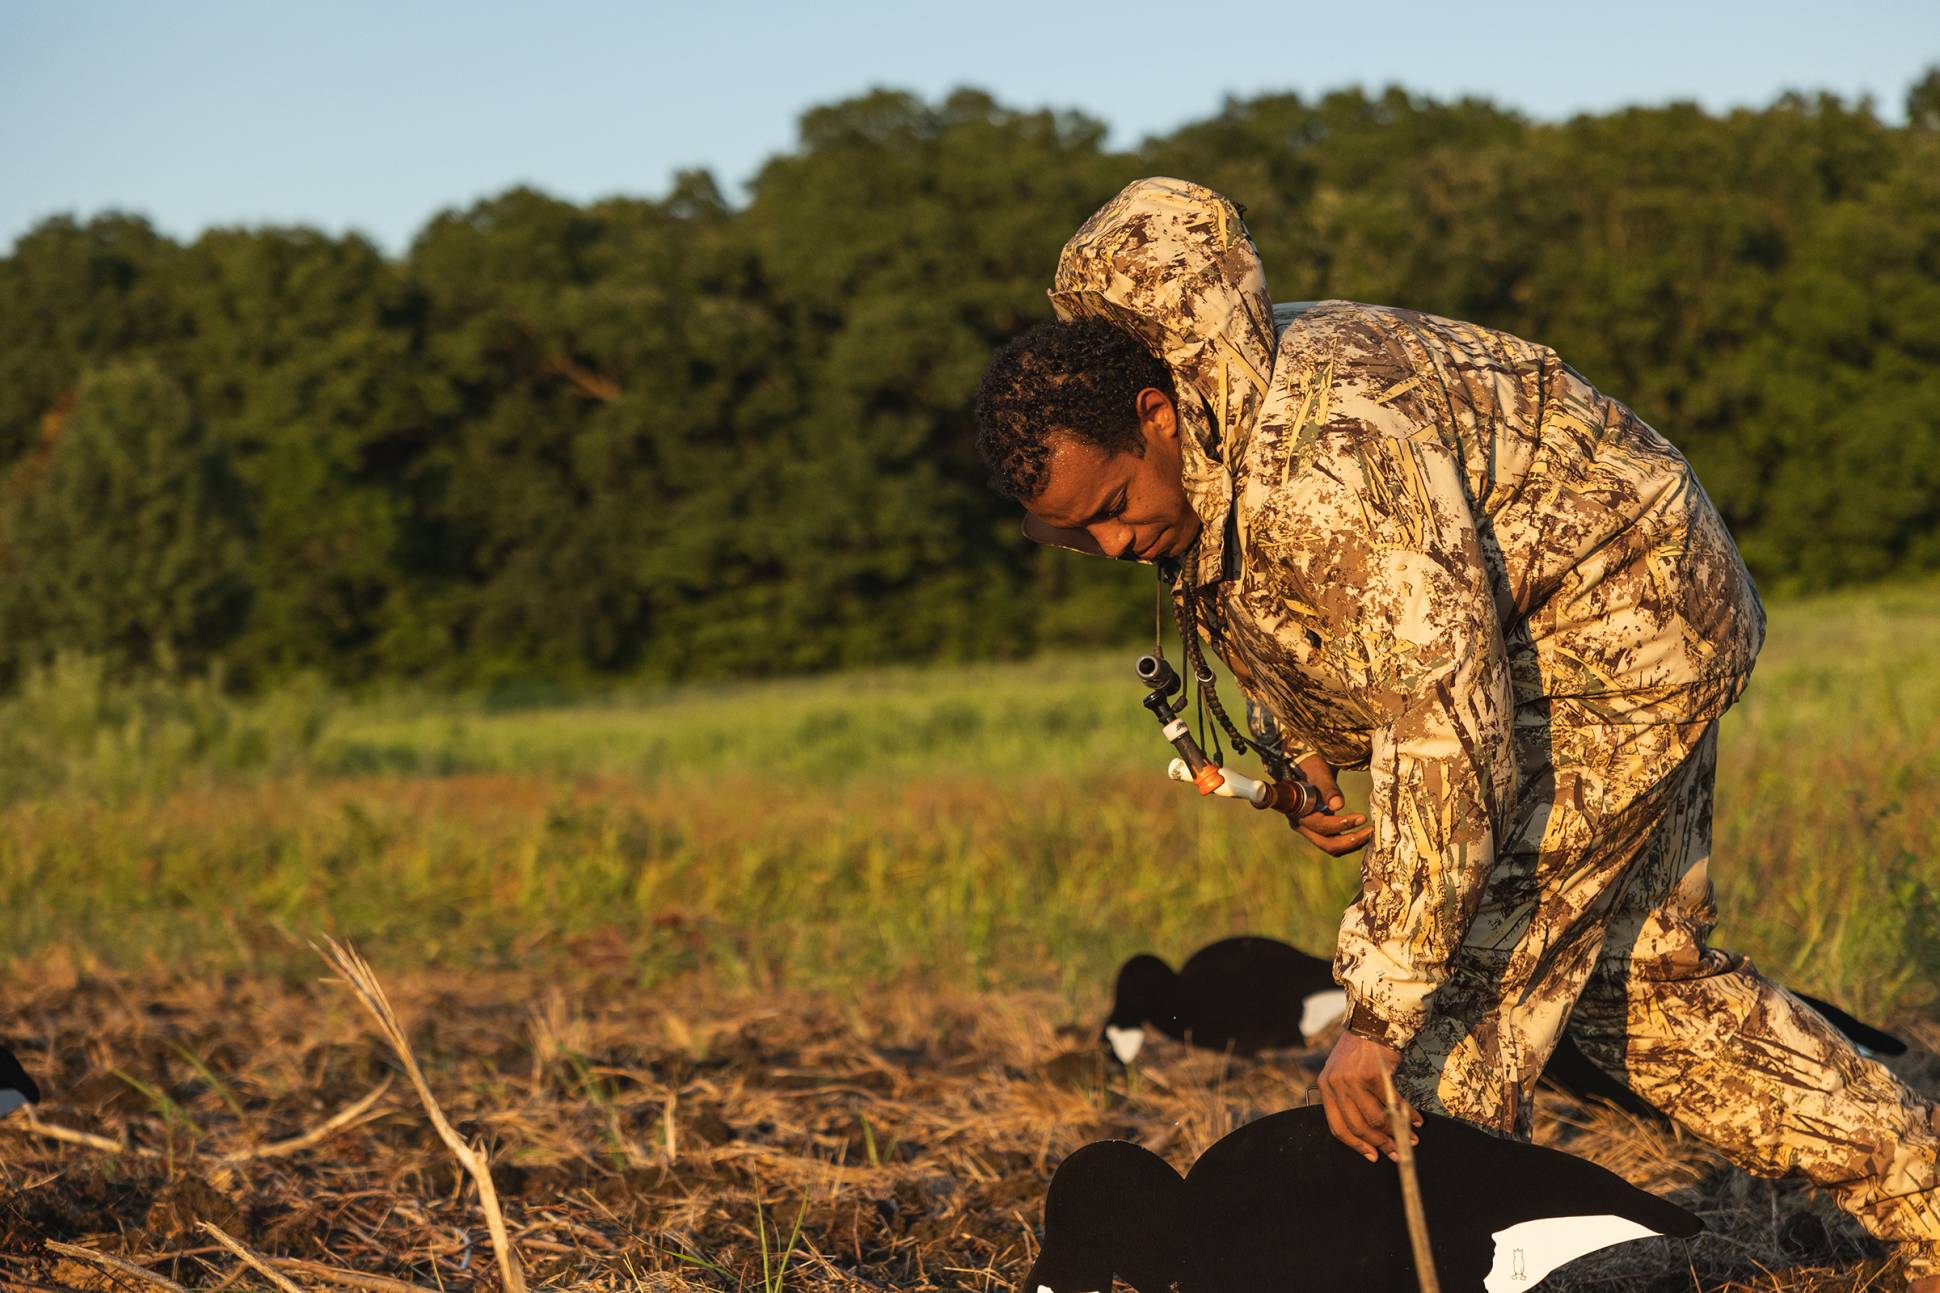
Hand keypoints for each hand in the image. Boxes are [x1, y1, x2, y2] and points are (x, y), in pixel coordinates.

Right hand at [1292, 754, 1371, 855]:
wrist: (1306, 768)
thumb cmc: (1312, 767)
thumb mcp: (1320, 773)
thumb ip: (1327, 789)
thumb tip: (1338, 805)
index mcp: (1299, 811)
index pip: (1321, 826)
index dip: (1341, 825)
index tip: (1362, 817)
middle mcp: (1301, 825)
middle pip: (1327, 843)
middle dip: (1351, 840)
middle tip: (1370, 830)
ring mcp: (1309, 830)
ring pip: (1331, 846)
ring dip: (1352, 843)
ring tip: (1369, 832)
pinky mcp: (1318, 830)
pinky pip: (1334, 842)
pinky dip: (1349, 841)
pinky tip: (1362, 832)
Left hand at [1318, 1030, 1420, 1161]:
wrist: (1372, 1019)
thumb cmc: (1361, 1049)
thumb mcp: (1342, 1071)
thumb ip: (1347, 1097)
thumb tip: (1370, 1131)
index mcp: (1325, 1086)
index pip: (1337, 1126)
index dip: (1355, 1145)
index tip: (1371, 1155)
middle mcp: (1335, 1084)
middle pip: (1357, 1126)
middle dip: (1380, 1143)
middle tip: (1396, 1152)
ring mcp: (1352, 1079)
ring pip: (1376, 1118)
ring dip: (1396, 1132)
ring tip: (1411, 1138)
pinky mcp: (1372, 1074)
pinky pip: (1392, 1103)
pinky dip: (1406, 1114)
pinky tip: (1416, 1120)